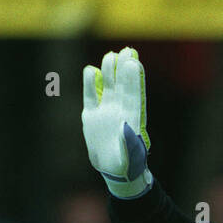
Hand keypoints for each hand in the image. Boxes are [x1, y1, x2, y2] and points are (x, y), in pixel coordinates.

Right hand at [82, 47, 152, 198]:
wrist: (113, 170)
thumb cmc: (128, 164)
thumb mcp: (131, 156)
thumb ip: (129, 142)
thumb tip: (127, 128)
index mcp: (132, 119)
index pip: (132, 95)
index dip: (133, 80)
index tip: (134, 63)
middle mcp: (119, 112)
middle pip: (121, 86)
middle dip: (124, 69)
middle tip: (126, 52)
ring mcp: (105, 112)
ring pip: (107, 87)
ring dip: (109, 71)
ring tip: (111, 55)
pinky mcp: (91, 116)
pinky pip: (90, 96)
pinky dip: (89, 83)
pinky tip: (90, 70)